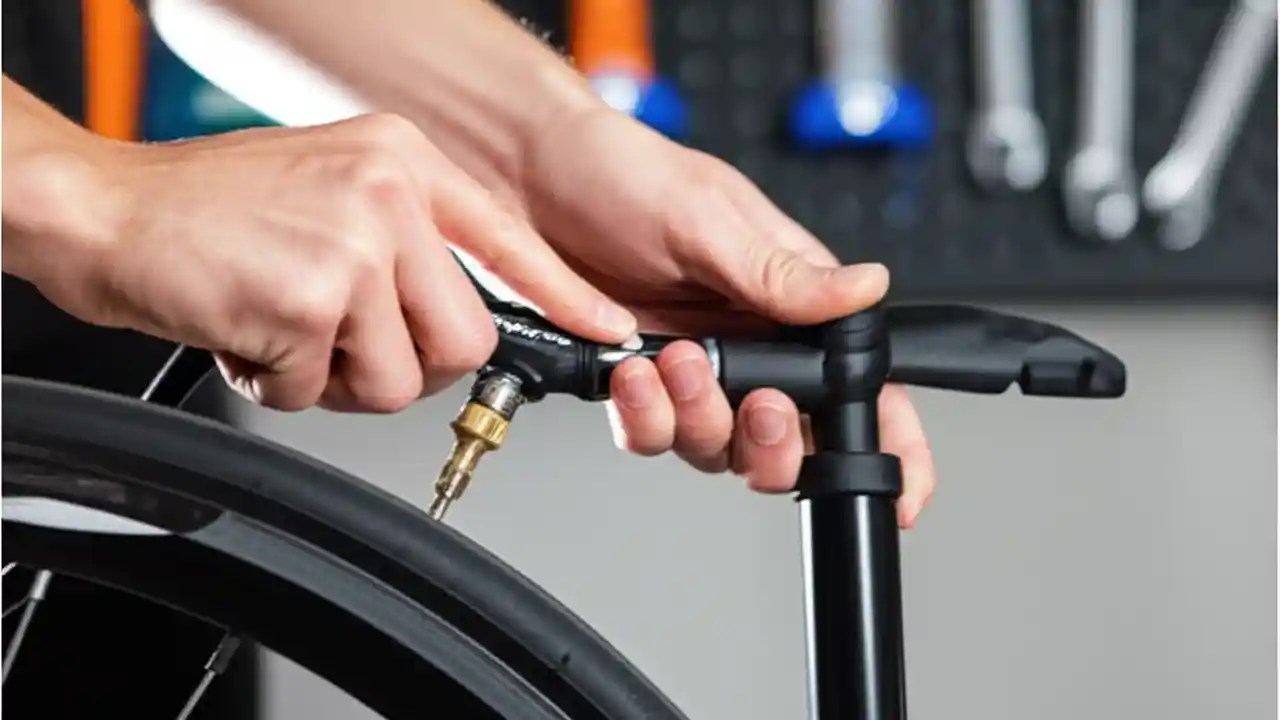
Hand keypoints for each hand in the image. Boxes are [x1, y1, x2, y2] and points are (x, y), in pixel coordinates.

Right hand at [26, 113, 636, 411]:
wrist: (109, 210)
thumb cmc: (213, 211)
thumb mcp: (333, 191)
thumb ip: (403, 242)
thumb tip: (457, 318)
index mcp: (402, 162)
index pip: (509, 241)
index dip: (565, 296)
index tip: (608, 330)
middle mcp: (388, 192)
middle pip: (465, 339)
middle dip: (409, 364)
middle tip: (345, 344)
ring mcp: (352, 243)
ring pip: (402, 378)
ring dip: (341, 378)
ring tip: (288, 330)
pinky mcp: (308, 299)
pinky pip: (326, 391)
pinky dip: (284, 384)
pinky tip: (250, 333)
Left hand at [521, 109, 936, 527]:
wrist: (523, 174)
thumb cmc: (621, 172)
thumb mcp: (709, 218)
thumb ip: (784, 274)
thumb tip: (868, 288)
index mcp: (790, 300)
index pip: (862, 382)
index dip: (888, 443)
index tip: (901, 495)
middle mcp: (749, 341)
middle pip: (792, 440)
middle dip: (776, 443)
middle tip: (757, 405)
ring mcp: (693, 369)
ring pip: (718, 448)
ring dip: (698, 420)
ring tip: (671, 362)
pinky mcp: (637, 383)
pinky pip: (653, 436)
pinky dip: (644, 420)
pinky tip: (630, 374)